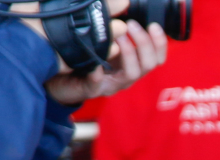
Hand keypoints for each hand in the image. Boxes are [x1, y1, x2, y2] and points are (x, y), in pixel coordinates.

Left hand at [35, 0, 168, 103]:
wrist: (60, 79)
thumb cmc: (84, 57)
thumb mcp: (100, 37)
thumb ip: (111, 23)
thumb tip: (124, 1)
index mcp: (131, 61)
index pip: (156, 56)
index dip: (159, 43)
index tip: (154, 25)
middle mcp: (126, 73)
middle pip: (148, 64)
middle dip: (144, 44)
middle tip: (132, 25)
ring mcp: (111, 83)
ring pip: (131, 74)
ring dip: (129, 54)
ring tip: (119, 36)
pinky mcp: (93, 89)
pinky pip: (97, 84)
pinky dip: (97, 74)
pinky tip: (94, 64)